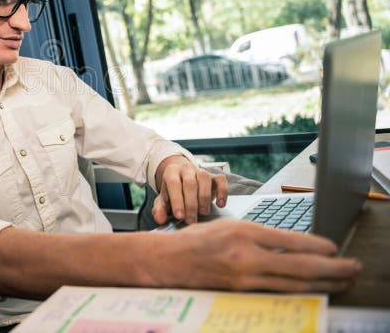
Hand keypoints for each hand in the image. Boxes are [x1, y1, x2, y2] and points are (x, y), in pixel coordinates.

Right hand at [150, 219, 361, 292]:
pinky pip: (277, 294)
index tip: (335, 248)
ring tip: (343, 282)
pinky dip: (300, 293)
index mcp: (244, 232)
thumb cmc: (195, 241)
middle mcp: (245, 255)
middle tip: (354, 268)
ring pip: (293, 284)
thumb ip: (260, 237)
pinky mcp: (239, 293)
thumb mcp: (229, 227)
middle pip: (300, 266)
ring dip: (323, 284)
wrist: (166, 261)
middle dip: (333, 269)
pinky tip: (313, 292)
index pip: (291, 241)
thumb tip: (296, 246)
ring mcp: (243, 278)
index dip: (319, 246)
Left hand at [153, 155, 227, 223]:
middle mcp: (186, 169)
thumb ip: (159, 210)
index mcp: (171, 172)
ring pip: (204, 179)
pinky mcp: (215, 177)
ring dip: (204, 197)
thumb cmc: (173, 195)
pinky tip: (220, 204)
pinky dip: (222, 192)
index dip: (176, 200)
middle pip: (189, 183)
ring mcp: (202, 171)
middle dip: (190, 203)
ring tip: (203, 212)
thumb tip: (159, 219)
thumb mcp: (163, 202)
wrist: (185, 185)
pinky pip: (221, 180)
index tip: (179, 216)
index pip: (173, 183)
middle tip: (191, 220)